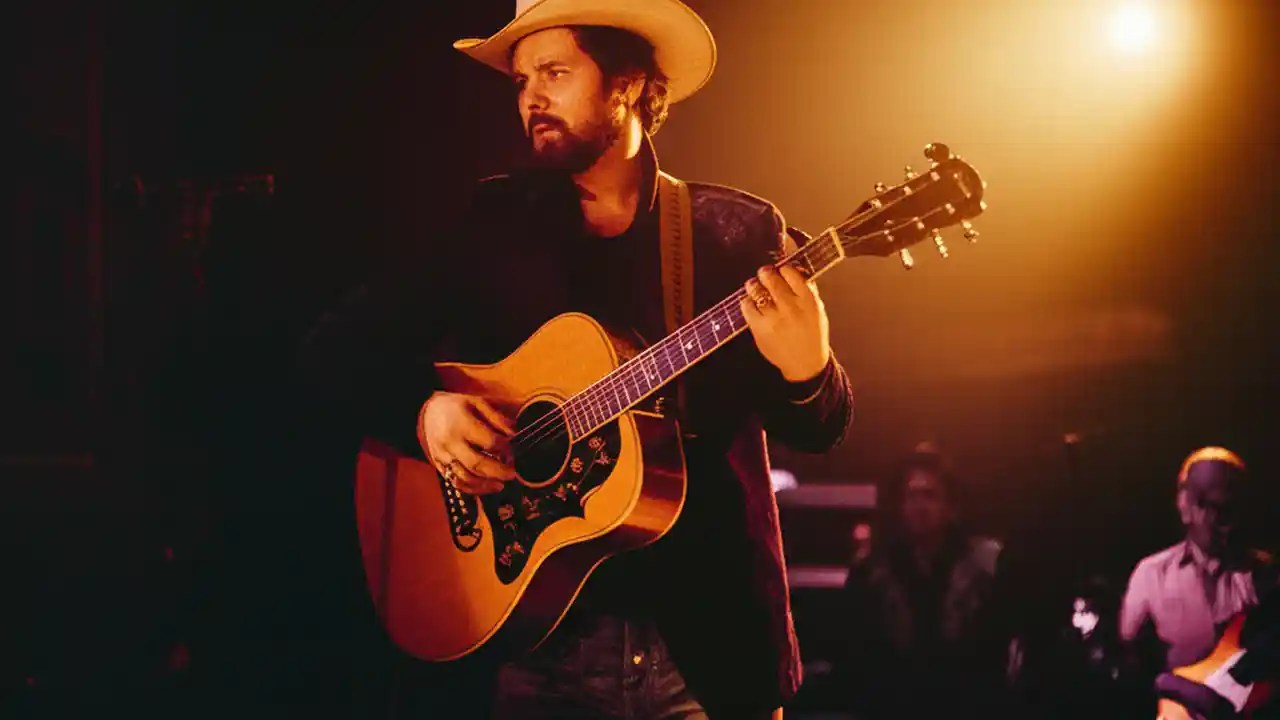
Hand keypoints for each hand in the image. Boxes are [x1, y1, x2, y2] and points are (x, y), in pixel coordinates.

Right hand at [419, 392, 516, 494]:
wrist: (427, 412)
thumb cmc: (457, 407)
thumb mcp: (477, 402)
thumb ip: (497, 417)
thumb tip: (515, 433)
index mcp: (462, 424)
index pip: (489, 441)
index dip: (505, 448)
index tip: (514, 449)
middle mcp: (451, 442)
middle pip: (477, 464)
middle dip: (498, 472)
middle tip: (512, 473)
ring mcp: (443, 456)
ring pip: (466, 478)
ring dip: (486, 484)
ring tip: (501, 483)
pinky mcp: (439, 466)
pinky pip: (456, 483)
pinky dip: (473, 489)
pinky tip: (487, 487)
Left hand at [740, 265, 830, 381]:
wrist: (806, 364)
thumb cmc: (813, 336)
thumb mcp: (818, 310)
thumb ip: (808, 290)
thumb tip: (796, 270)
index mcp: (808, 300)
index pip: (791, 273)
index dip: (783, 269)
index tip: (781, 270)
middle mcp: (791, 307)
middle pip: (771, 279)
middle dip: (765, 273)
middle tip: (764, 274)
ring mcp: (774, 317)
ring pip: (756, 290)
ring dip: (753, 285)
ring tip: (753, 285)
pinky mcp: (760, 328)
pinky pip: (747, 306)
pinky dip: (747, 302)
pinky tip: (751, 303)